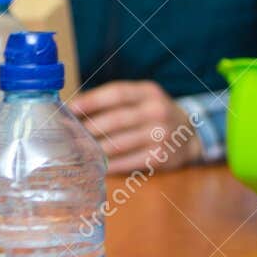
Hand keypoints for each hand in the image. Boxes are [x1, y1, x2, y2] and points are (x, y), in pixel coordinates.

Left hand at [68, 81, 203, 174]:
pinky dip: (108, 164)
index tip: (69, 110)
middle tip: (67, 136)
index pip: (117, 93)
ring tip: (76, 151)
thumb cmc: (153, 116)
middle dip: (87, 129)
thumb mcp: (142, 99)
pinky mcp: (160, 156)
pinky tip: (96, 164)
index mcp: (149, 92)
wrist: (189, 136)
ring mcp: (161, 134)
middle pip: (115, 120)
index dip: (91, 101)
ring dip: (94, 149)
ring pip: (118, 143)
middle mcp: (158, 111)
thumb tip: (72, 110)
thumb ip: (114, 101)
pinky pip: (126, 162)